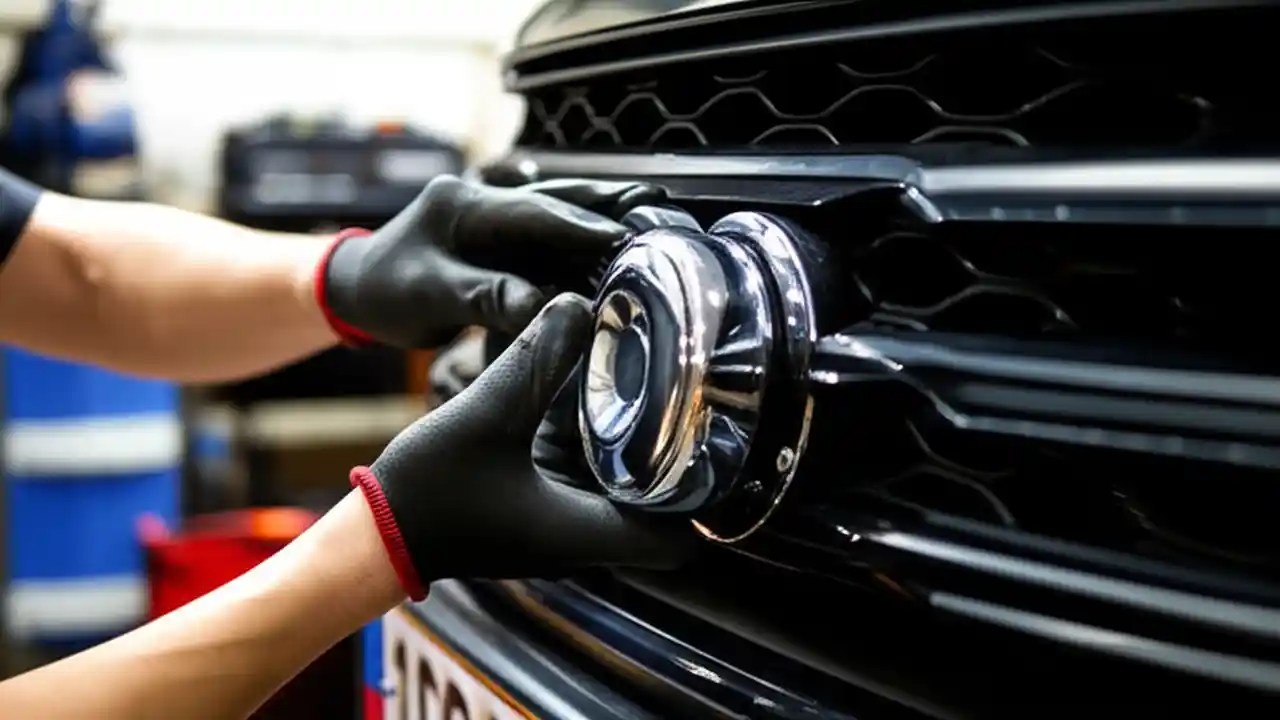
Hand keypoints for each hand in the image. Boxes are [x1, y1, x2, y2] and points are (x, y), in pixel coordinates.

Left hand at [317, 175, 664, 347]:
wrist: (357, 291)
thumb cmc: (386, 292)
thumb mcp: (429, 296)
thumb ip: (485, 297)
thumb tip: (543, 305)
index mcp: (461, 205)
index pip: (532, 213)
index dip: (580, 226)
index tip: (624, 239)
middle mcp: (482, 200)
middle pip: (554, 203)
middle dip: (605, 208)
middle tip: (657, 212)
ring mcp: (493, 217)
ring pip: (557, 218)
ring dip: (599, 224)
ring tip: (650, 226)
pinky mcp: (502, 238)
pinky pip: (549, 241)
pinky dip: (581, 247)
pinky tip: (615, 253)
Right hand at [349, 293, 693, 599]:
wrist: (371, 537)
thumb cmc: (424, 495)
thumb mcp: (484, 414)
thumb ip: (534, 362)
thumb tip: (578, 305)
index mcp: (581, 534)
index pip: (676, 542)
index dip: (705, 500)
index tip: (720, 446)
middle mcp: (579, 542)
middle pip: (657, 511)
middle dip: (674, 459)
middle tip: (689, 402)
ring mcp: (558, 531)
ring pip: (621, 493)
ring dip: (634, 450)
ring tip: (649, 390)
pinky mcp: (537, 515)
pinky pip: (585, 483)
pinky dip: (597, 449)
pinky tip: (591, 401)